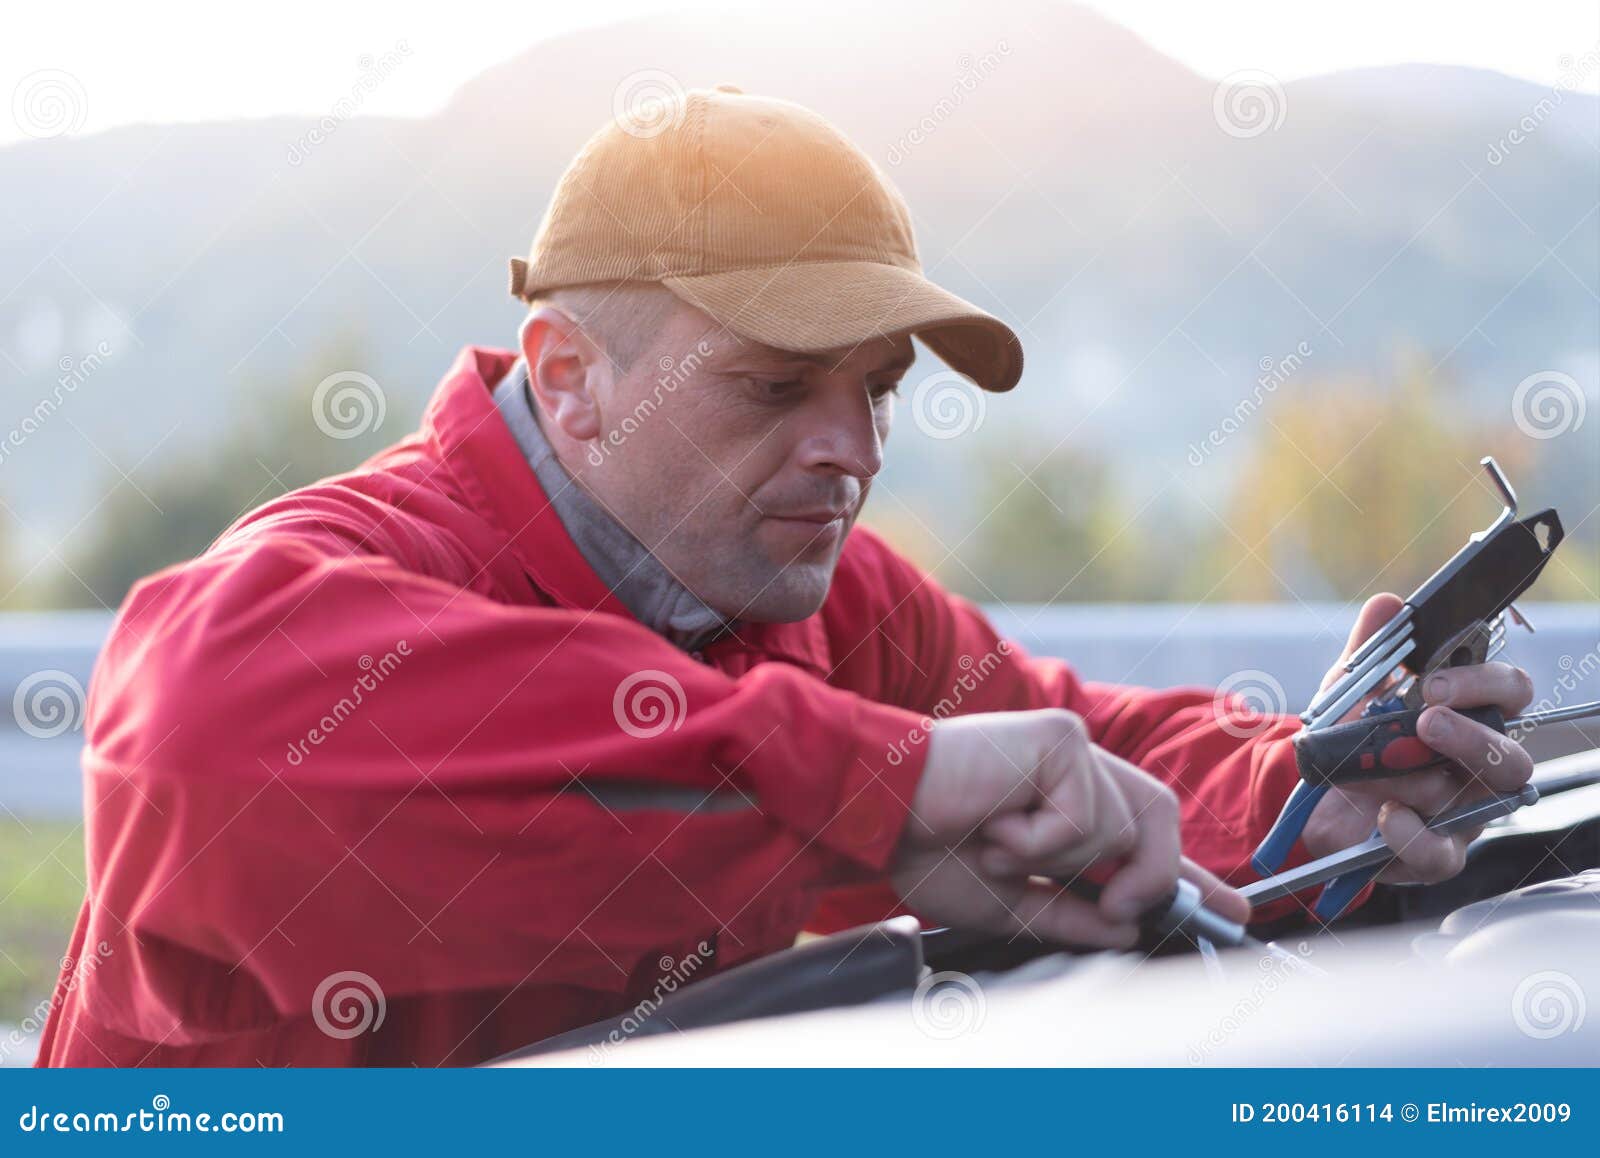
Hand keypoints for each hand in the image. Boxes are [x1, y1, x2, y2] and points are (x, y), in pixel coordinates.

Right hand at [892, 709, 1248, 946]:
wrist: (877, 813)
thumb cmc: (927, 849)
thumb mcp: (1011, 901)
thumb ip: (1073, 913)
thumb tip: (1129, 923)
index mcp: (1067, 808)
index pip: (1147, 841)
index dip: (1190, 877)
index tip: (1234, 912)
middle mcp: (1078, 771)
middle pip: (1159, 822)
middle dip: (1144, 876)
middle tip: (1108, 901)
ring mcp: (1072, 750)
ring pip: (1116, 830)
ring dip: (1054, 858)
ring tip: (996, 840)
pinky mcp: (1061, 739)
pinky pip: (1082, 815)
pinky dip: (1035, 839)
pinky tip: (994, 820)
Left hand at [1302, 594, 1536, 882]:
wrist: (1310, 798)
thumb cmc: (1351, 739)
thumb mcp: (1351, 691)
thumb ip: (1372, 652)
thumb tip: (1388, 605)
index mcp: (1470, 717)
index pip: (1510, 694)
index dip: (1484, 683)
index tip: (1431, 681)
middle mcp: (1478, 768)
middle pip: (1512, 755)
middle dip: (1469, 736)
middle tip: (1425, 721)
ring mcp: (1464, 814)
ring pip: (1479, 802)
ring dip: (1424, 779)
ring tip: (1378, 768)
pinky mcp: (1435, 854)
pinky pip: (1441, 853)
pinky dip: (1411, 834)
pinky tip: (1385, 814)